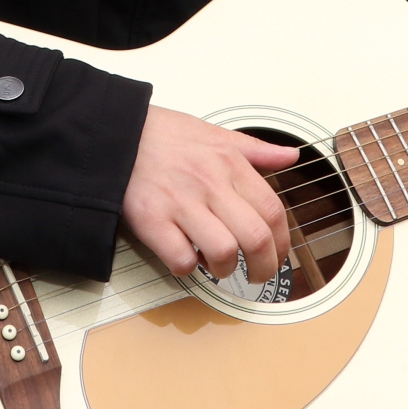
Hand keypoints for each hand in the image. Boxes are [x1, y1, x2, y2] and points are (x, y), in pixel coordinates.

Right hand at [121, 106, 298, 282]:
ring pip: (223, 252)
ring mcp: (180, 203)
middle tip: (257, 275)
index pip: (272, 211)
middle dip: (264, 267)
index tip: (277, 255)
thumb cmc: (165, 136)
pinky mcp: (152, 221)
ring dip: (225, 269)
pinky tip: (186, 256)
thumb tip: (290, 156)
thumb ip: (256, 150)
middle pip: (255, 238)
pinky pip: (181, 259)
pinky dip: (188, 267)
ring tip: (218, 265)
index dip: (282, 242)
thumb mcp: (215, 134)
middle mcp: (209, 183)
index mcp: (229, 163)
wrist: (117, 133)